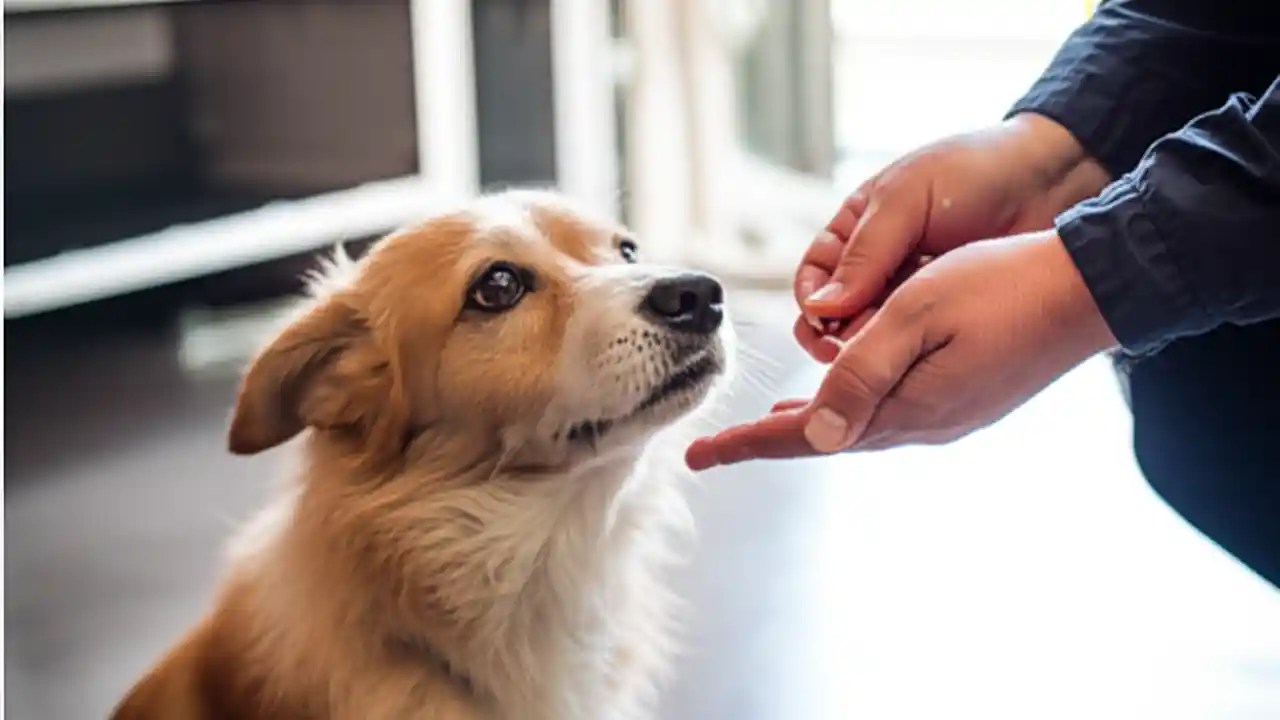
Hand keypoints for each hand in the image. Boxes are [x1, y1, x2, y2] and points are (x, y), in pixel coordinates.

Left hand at [688, 231, 1117, 469]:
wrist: (1090, 288)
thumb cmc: (1000, 286)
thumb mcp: (916, 315)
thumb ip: (861, 372)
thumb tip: (815, 433)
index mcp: (905, 407)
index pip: (807, 436)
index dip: (748, 445)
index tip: (698, 457)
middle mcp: (925, 423)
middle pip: (830, 436)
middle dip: (772, 438)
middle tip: (722, 445)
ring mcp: (949, 414)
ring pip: (861, 424)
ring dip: (814, 422)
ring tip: (773, 420)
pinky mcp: (967, 398)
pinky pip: (891, 410)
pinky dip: (853, 404)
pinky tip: (846, 393)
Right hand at [794, 113, 1110, 363]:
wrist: (1048, 178)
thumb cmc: (972, 171)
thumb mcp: (906, 200)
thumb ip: (865, 253)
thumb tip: (821, 307)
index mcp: (854, 230)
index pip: (813, 279)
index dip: (813, 304)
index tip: (825, 322)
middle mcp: (875, 267)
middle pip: (836, 317)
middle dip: (837, 336)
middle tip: (849, 353)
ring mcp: (909, 294)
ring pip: (872, 336)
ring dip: (871, 348)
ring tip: (885, 353)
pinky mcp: (943, 315)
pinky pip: (912, 342)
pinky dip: (906, 353)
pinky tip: (912, 357)